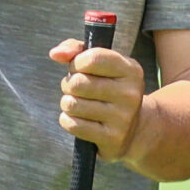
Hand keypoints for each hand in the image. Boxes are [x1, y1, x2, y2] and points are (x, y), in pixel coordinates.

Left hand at [49, 37, 146, 161]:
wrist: (134, 129)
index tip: (79, 68)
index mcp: (131, 70)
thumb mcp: (102, 65)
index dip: (76, 63)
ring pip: (72, 104)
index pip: (92, 58)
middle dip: (69, 84)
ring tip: (78, 104)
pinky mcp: (111, 138)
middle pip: (78, 83)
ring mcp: (122, 117)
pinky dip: (68, 121)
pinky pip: (73, 125)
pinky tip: (80, 120)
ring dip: (68, 103)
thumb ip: (77, 50)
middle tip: (77, 89)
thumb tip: (55, 54)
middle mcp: (130, 93)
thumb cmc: (109, 88)